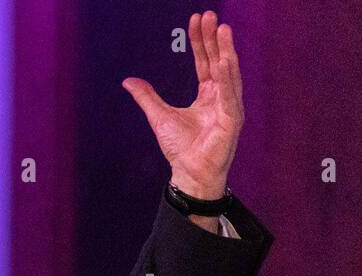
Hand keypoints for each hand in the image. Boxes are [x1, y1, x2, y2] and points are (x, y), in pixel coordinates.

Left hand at [122, 10, 243, 198]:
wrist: (188, 174)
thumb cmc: (181, 148)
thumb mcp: (159, 116)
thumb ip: (147, 96)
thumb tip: (128, 80)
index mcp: (208, 94)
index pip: (205, 61)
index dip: (201, 41)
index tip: (197, 20)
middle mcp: (222, 97)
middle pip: (218, 61)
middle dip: (215, 39)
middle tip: (210, 16)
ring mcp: (230, 107)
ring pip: (228, 74)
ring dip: (226, 51)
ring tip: (222, 30)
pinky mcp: (233, 121)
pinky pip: (230, 96)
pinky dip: (226, 78)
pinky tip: (223, 61)